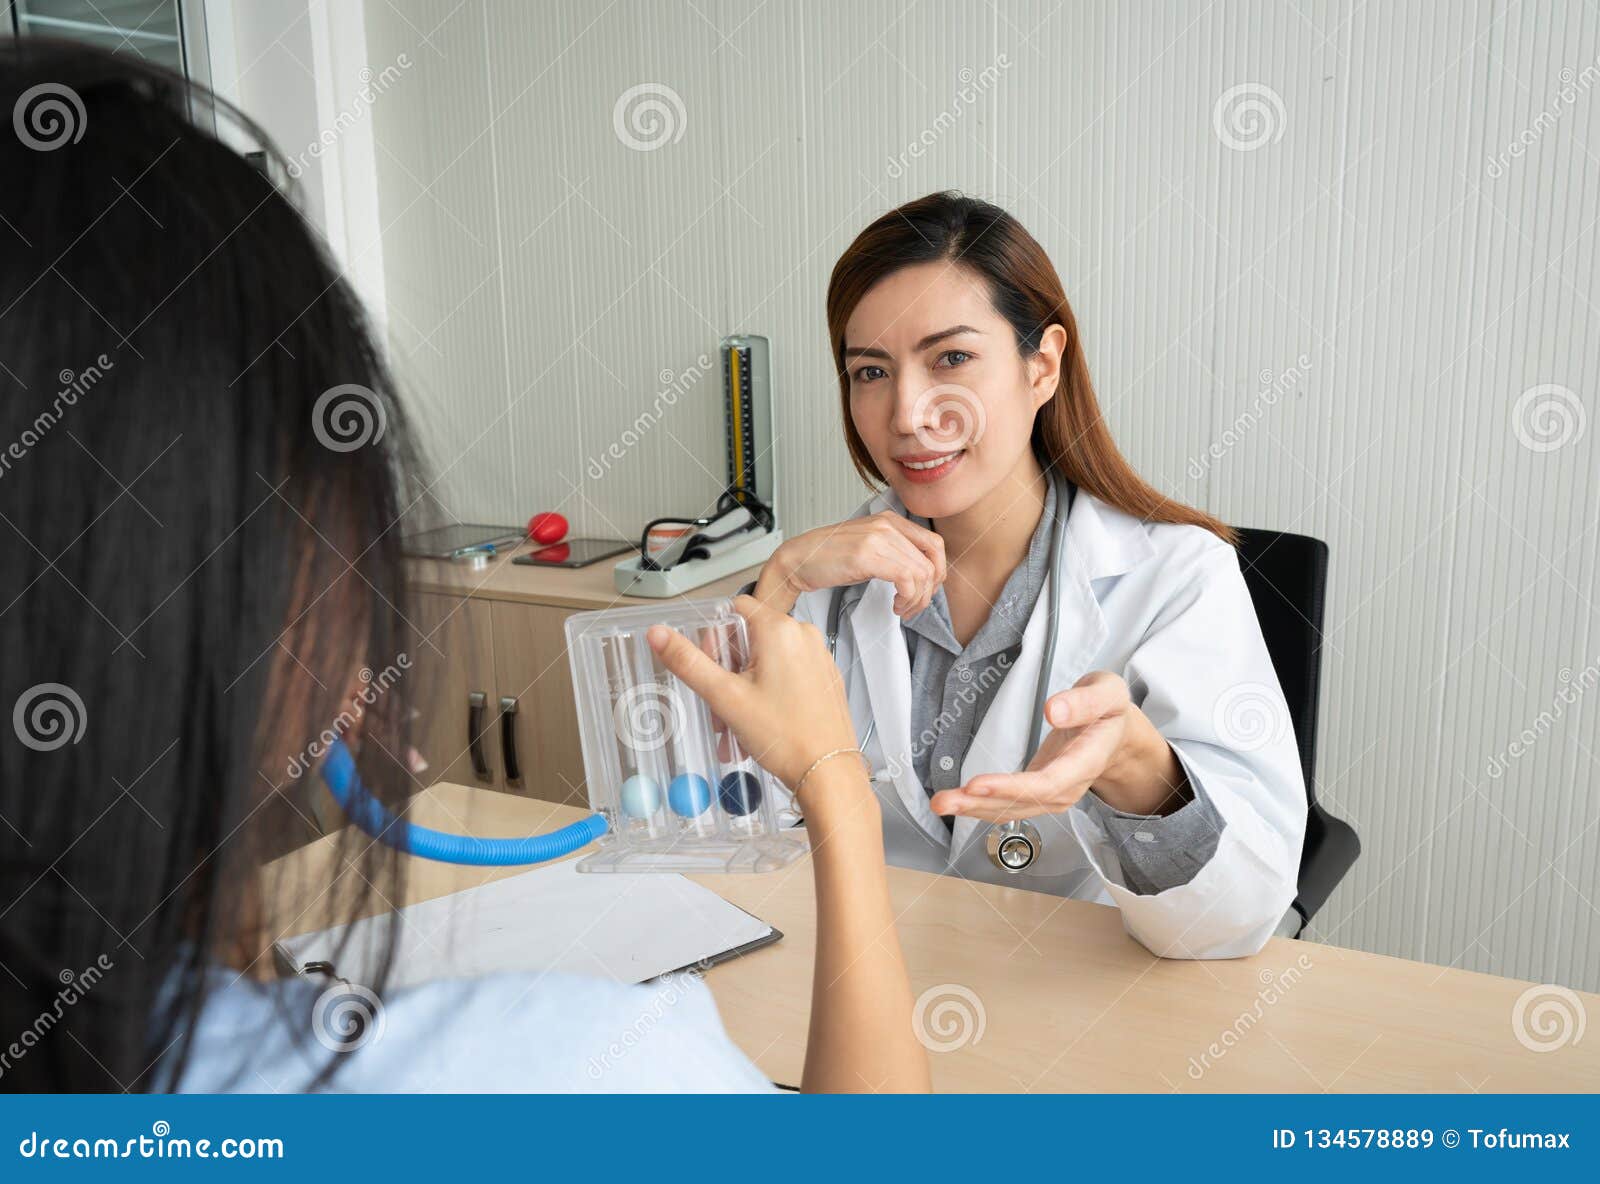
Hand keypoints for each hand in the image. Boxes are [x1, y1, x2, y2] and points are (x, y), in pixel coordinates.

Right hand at [647, 595, 858, 790]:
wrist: (828, 772)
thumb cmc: (787, 738)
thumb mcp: (725, 698)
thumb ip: (689, 662)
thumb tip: (659, 634)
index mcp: (780, 630)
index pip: (734, 609)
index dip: (715, 638)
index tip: (712, 668)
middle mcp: (803, 636)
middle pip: (749, 638)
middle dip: (728, 673)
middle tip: (721, 706)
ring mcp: (817, 656)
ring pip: (766, 660)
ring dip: (744, 689)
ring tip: (737, 725)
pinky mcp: (823, 677)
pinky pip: (786, 674)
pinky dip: (768, 694)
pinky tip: (759, 723)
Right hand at [754, 511, 945, 618]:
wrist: (798, 559)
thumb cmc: (830, 558)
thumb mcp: (870, 547)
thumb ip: (896, 552)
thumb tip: (923, 574)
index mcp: (891, 520)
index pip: (935, 544)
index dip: (938, 572)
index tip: (926, 590)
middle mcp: (888, 525)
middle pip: (932, 561)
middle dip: (929, 591)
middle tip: (915, 606)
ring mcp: (878, 538)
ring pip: (922, 573)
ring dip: (917, 599)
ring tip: (902, 609)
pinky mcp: (868, 555)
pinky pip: (906, 579)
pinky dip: (907, 598)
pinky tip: (895, 605)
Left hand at [927, 671, 1188, 821]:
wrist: (1117, 735)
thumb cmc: (1109, 710)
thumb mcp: (1108, 692)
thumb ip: (1085, 701)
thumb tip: (1054, 710)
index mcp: (1087, 759)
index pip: (1049, 782)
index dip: (1013, 787)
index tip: (977, 784)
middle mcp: (1069, 785)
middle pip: (1025, 802)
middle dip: (983, 803)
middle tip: (944, 801)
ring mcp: (1053, 794)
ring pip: (1013, 809)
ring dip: (975, 809)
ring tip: (941, 803)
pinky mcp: (1037, 792)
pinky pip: (1010, 805)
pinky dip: (981, 806)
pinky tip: (957, 803)